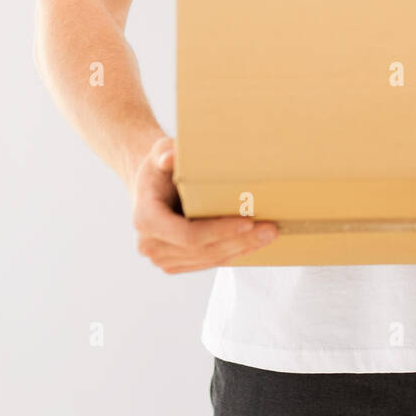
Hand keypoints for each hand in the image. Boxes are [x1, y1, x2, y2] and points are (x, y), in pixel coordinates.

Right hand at [131, 136, 277, 273]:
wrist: (150, 185)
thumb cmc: (159, 166)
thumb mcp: (160, 151)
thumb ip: (164, 152)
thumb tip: (170, 157)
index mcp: (145, 218)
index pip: (188, 234)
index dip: (219, 231)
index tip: (248, 222)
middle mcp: (150, 244)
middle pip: (202, 250)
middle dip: (239, 241)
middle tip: (270, 229)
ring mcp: (162, 258)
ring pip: (208, 259)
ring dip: (241, 249)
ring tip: (268, 235)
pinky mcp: (174, 264)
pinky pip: (207, 262)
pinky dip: (232, 253)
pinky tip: (253, 242)